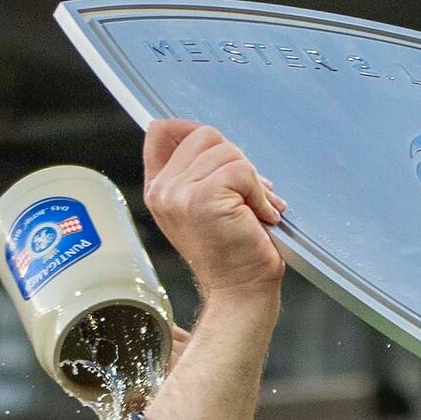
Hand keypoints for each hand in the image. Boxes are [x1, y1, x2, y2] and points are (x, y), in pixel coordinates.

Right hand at [143, 120, 285, 304]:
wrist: (241, 290)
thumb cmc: (233, 252)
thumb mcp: (208, 205)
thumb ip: (203, 171)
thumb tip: (221, 141)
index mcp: (158, 190)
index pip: (160, 131)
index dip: (192, 129)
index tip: (222, 153)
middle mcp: (162, 191)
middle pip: (204, 134)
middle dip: (236, 160)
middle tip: (248, 196)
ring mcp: (178, 194)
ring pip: (227, 151)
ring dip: (253, 180)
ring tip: (254, 210)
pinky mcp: (203, 198)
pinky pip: (242, 170)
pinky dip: (261, 193)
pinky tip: (260, 217)